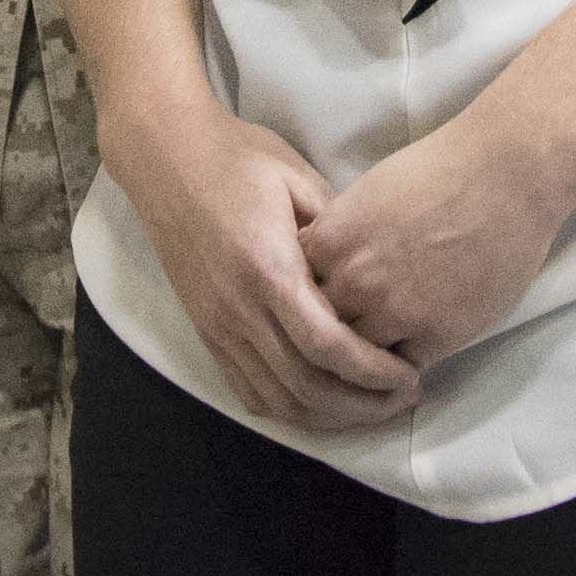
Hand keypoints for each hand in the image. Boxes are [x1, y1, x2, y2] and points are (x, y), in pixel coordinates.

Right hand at [110, 101, 416, 433]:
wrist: (164, 157)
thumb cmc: (237, 158)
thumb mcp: (298, 178)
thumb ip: (340, 229)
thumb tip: (376, 272)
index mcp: (267, 268)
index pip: (327, 346)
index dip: (373, 373)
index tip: (410, 375)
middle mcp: (239, 309)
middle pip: (305, 387)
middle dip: (362, 405)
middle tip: (403, 399)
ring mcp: (217, 327)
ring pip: (277, 401)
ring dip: (329, 417)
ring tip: (371, 408)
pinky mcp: (204, 332)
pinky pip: (247, 392)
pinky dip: (288, 411)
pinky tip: (321, 406)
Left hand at [294, 112, 575, 380]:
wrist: (507, 173)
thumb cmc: (439, 169)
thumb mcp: (368, 194)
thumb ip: (340, 235)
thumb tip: (321, 265)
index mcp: (332, 240)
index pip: (292, 288)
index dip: (304, 297)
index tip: (317, 302)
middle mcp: (355, 281)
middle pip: (320, 328)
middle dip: (330, 333)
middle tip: (339, 342)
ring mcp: (396, 311)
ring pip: (358, 358)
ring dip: (362, 360)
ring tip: (369, 362)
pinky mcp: (438, 334)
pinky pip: (401, 369)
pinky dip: (399, 369)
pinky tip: (404, 362)